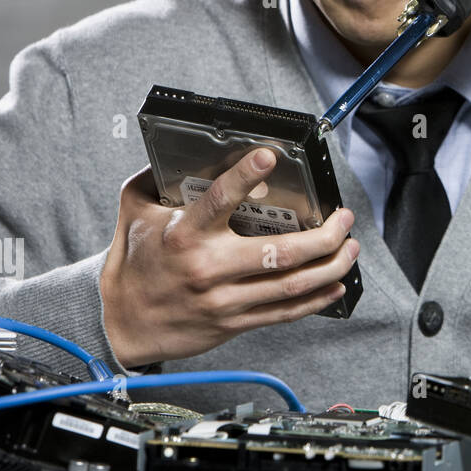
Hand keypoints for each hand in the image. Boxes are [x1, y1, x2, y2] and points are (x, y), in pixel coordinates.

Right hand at [100, 148, 358, 367]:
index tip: (270, 155)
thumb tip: (178, 147)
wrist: (119, 323)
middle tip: (344, 219)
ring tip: (350, 247)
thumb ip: (155, 178)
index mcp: (182, 234)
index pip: (218, 200)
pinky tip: (335, 285)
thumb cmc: (133, 262)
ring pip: (290, 284)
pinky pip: (283, 312)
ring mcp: (223, 300)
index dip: (245, 176)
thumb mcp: (134, 211)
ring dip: (330, 266)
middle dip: (324, 236)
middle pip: (279, 252)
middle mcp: (207, 267)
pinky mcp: (232, 323)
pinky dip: (316, 299)